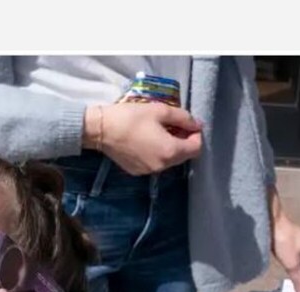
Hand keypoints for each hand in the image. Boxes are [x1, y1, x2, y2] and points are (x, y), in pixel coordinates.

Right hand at [88, 103, 202, 174]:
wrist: (101, 130)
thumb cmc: (131, 117)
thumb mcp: (160, 111)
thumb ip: (183, 118)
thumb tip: (197, 124)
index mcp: (170, 151)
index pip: (196, 148)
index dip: (196, 135)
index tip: (189, 125)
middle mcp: (162, 166)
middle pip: (184, 156)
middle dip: (184, 142)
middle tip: (174, 126)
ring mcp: (149, 171)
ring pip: (169, 161)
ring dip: (170, 148)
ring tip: (159, 132)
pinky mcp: (138, 172)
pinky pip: (155, 163)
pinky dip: (156, 154)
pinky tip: (146, 141)